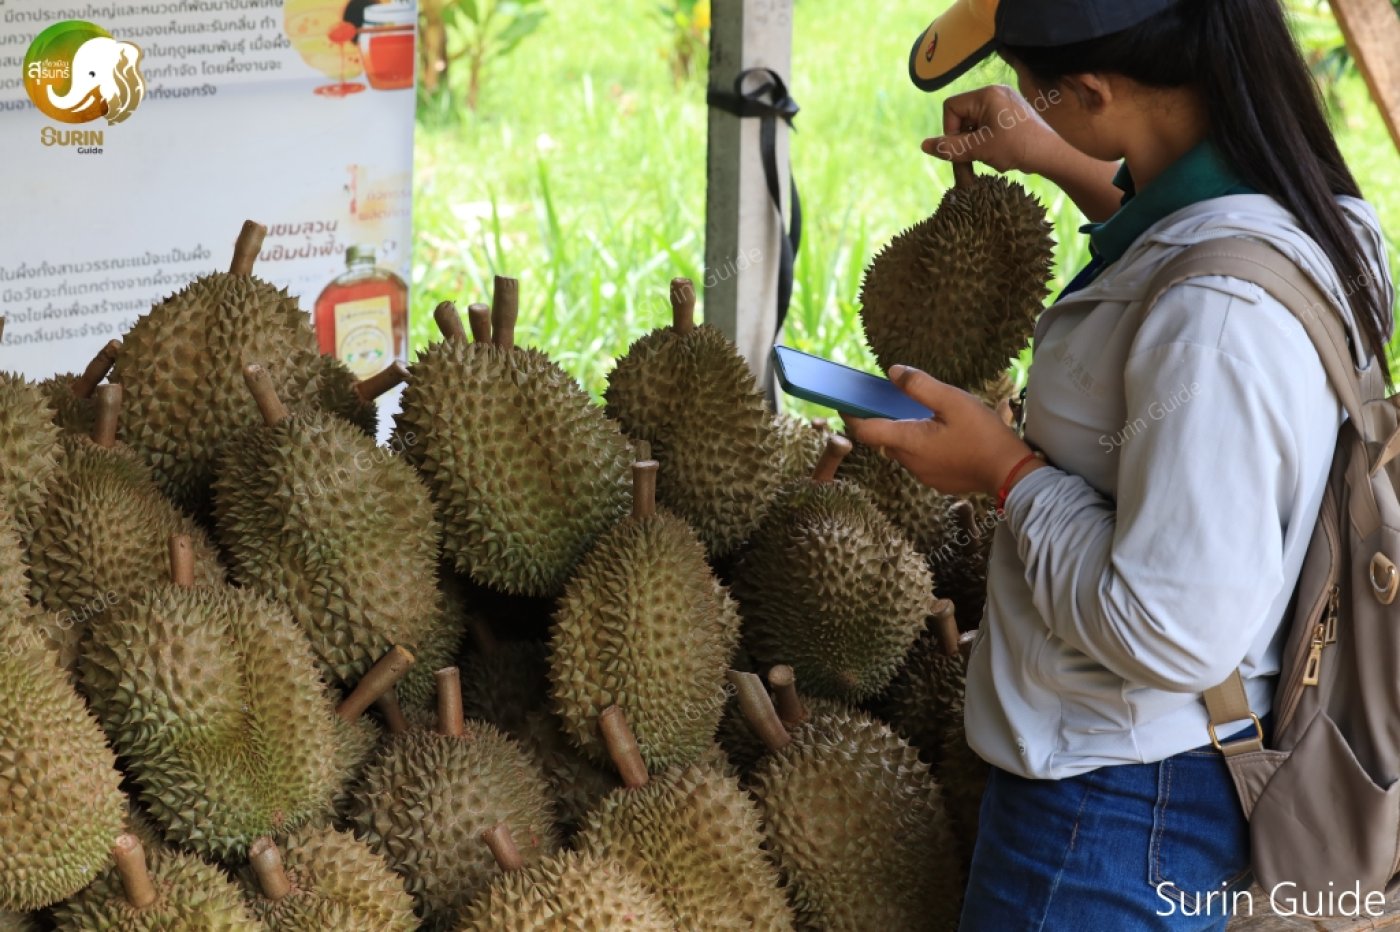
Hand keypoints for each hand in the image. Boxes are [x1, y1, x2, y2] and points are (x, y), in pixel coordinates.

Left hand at [844, 366, 1044, 496]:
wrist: (1010, 473)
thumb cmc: (983, 435)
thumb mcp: (953, 401)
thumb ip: (920, 386)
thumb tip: (893, 372)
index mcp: (908, 440)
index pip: (865, 430)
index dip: (851, 416)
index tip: (845, 403)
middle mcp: (909, 461)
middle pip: (884, 439)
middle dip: (883, 421)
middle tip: (891, 400)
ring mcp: (923, 474)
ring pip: (903, 450)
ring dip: (906, 433)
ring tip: (925, 414)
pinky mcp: (937, 480)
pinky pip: (919, 460)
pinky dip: (922, 446)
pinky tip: (943, 434)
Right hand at [922, 84, 1067, 176]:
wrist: (1051, 155)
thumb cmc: (1017, 148)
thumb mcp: (979, 149)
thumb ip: (950, 147)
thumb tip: (924, 145)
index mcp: (986, 94)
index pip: (951, 108)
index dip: (950, 131)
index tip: (961, 149)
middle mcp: (996, 92)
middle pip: (962, 115)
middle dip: (964, 139)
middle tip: (973, 159)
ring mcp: (1005, 101)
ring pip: (974, 122)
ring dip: (975, 142)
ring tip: (989, 155)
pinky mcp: (1012, 112)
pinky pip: (988, 124)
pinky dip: (987, 140)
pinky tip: (999, 152)